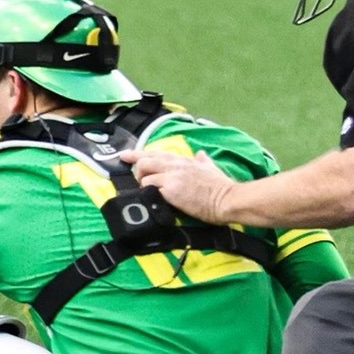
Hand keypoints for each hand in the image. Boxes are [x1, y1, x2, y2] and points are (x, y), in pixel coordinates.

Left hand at [121, 148, 235, 223]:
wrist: (228, 199)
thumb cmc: (222, 186)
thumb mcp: (212, 168)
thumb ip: (204, 161)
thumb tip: (201, 154)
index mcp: (184, 160)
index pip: (156, 153)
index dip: (138, 154)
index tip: (124, 155)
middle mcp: (175, 165)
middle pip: (145, 161)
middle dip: (138, 171)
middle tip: (141, 181)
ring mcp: (172, 177)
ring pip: (144, 176)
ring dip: (144, 185)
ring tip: (150, 193)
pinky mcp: (171, 190)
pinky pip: (150, 189)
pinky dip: (148, 194)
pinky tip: (154, 200)